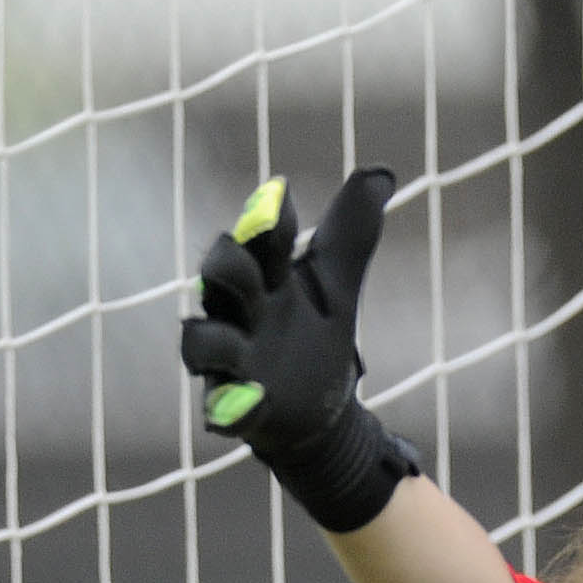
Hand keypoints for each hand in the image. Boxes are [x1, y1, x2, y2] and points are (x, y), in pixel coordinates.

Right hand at [178, 168, 417, 532]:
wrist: (322, 410)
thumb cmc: (315, 334)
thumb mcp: (336, 286)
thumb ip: (351, 234)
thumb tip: (382, 172)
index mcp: (266, 277)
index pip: (260, 239)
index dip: (265, 219)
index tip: (280, 195)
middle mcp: (240, 312)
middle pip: (219, 276)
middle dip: (228, 265)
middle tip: (249, 266)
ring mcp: (232, 361)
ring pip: (201, 341)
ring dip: (216, 340)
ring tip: (240, 346)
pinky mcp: (235, 408)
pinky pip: (223, 407)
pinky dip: (233, 405)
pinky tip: (254, 401)